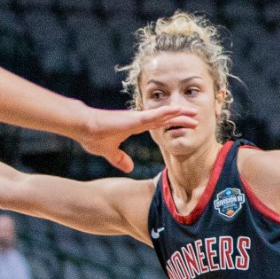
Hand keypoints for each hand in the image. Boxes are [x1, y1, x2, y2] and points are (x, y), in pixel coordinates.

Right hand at [71, 104, 198, 173]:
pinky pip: (154, 115)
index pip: (158, 124)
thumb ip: (119, 158)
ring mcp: (137, 117)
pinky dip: (167, 113)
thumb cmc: (93, 136)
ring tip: (194, 113)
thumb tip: (128, 168)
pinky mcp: (134, 118)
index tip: (184, 125)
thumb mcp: (109, 151)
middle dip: (181, 119)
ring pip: (163, 114)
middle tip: (196, 119)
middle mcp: (138, 119)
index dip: (172, 124)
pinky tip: (178, 111)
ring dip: (179, 114)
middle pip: (165, 118)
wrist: (82, 127)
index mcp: (135, 125)